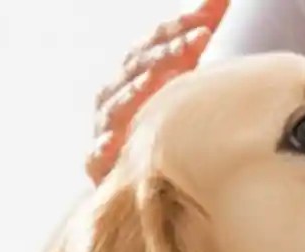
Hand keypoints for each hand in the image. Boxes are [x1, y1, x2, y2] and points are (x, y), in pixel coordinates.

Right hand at [86, 0, 229, 184]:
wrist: (140, 178)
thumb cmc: (163, 122)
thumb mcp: (181, 77)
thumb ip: (195, 38)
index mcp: (135, 72)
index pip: (154, 43)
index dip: (177, 29)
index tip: (207, 19)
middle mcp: (117, 94)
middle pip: (137, 67)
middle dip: (167, 52)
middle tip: (200, 38)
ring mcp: (105, 126)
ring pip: (116, 105)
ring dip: (135, 91)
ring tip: (156, 79)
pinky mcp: (98, 163)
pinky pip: (97, 154)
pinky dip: (103, 147)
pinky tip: (114, 142)